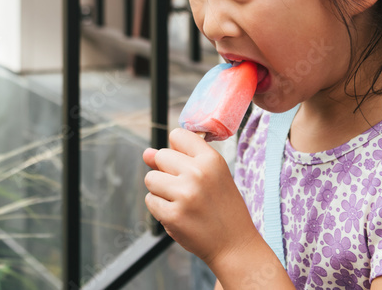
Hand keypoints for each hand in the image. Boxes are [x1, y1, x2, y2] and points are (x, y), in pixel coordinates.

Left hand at [142, 127, 259, 265]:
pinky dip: (160, 208)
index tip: (185, 164)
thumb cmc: (223, 208)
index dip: (177, 150)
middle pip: (161, 156)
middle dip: (167, 171)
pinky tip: (179, 215)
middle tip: (187, 189)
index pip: (177, 135)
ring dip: (160, 190)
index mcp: (211, 160)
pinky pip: (150, 201)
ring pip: (150, 178)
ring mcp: (184, 195)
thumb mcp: (212, 177)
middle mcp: (198, 173)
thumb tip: (146, 153)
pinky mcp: (172, 215)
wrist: (235, 246)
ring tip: (182, 202)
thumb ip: (180, 160)